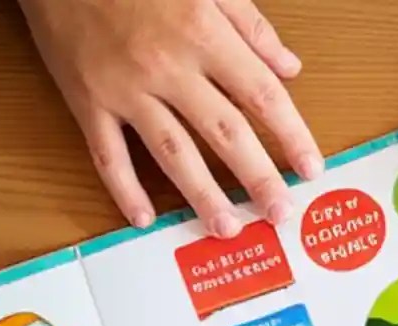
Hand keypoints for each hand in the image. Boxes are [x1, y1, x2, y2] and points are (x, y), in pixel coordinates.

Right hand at [19, 0, 323, 236]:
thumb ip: (251, 26)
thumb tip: (289, 68)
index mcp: (203, 34)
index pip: (262, 95)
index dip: (290, 135)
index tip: (311, 168)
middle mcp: (168, 67)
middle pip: (224, 133)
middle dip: (257, 177)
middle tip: (279, 213)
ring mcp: (124, 88)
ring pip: (171, 152)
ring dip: (201, 195)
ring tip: (226, 227)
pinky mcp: (86, 99)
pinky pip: (107, 153)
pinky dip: (124, 189)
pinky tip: (143, 218)